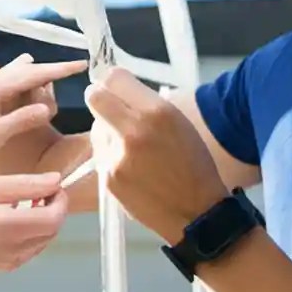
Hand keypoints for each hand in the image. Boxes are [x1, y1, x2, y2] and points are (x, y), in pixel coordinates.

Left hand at [0, 54, 86, 159]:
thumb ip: (21, 120)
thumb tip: (47, 108)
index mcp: (0, 86)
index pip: (37, 73)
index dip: (61, 69)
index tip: (82, 64)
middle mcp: (1, 78)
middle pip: (38, 70)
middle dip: (53, 81)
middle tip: (47, 109)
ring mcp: (1, 80)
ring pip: (33, 74)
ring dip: (41, 89)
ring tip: (33, 113)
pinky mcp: (2, 86)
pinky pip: (26, 79)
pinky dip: (35, 87)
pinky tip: (32, 103)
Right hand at [0, 172, 68, 271]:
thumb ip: (27, 184)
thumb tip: (56, 181)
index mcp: (13, 228)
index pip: (56, 217)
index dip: (60, 199)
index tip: (51, 185)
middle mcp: (17, 249)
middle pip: (53, 229)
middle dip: (53, 208)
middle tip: (39, 190)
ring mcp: (13, 260)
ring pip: (44, 239)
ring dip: (43, 220)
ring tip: (24, 201)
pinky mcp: (7, 265)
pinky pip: (31, 247)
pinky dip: (31, 231)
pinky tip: (12, 217)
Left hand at [85, 68, 228, 244]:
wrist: (197, 213)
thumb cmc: (193, 165)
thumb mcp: (179, 123)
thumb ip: (146, 103)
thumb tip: (117, 88)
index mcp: (158, 112)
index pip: (115, 77)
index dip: (114, 81)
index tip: (117, 88)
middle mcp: (134, 131)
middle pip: (95, 97)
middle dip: (100, 99)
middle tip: (109, 108)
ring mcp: (117, 156)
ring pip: (96, 128)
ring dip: (107, 131)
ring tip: (132, 148)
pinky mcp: (108, 178)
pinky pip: (101, 154)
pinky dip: (111, 156)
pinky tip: (132, 168)